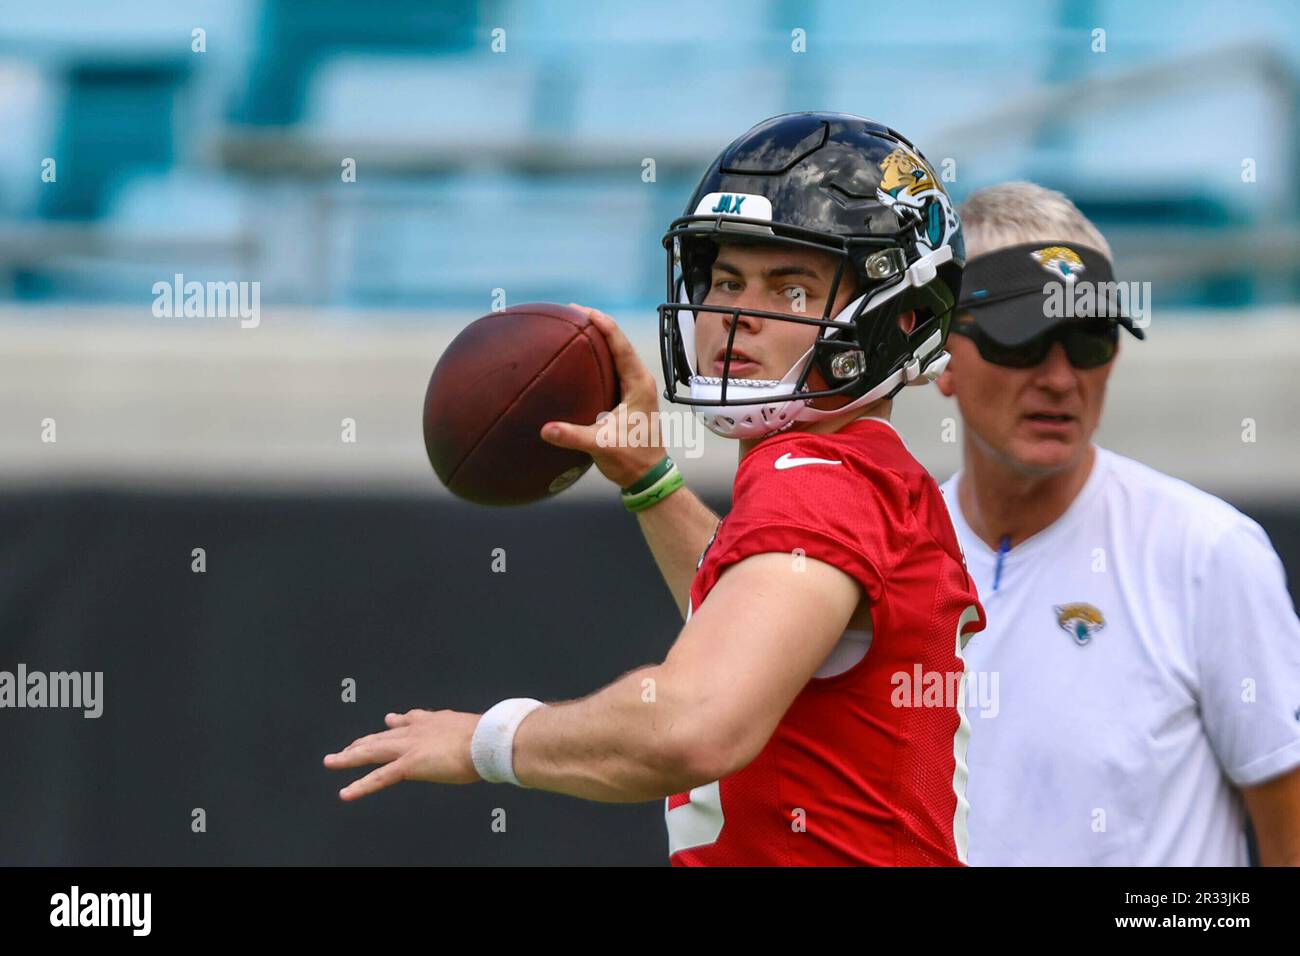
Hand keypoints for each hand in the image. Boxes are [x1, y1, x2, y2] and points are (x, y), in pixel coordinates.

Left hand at [323, 709, 481, 800]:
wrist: (487, 741)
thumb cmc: (490, 739)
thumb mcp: (477, 732)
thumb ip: (470, 734)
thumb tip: (483, 738)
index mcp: (435, 721)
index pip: (411, 719)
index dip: (398, 721)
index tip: (391, 719)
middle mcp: (417, 729)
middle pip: (383, 735)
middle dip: (364, 741)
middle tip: (349, 746)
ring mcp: (410, 746)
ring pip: (372, 751)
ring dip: (349, 756)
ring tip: (332, 761)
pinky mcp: (409, 764)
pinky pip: (379, 777)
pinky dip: (360, 786)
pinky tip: (345, 793)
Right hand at [540, 304, 666, 488]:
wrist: (648, 476)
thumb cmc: (632, 459)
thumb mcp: (602, 446)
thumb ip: (574, 436)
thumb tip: (545, 429)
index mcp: (639, 384)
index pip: (620, 345)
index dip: (603, 324)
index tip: (583, 310)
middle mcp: (640, 380)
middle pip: (619, 342)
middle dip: (597, 324)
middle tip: (572, 311)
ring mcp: (636, 387)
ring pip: (617, 353)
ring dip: (598, 339)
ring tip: (575, 326)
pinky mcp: (629, 396)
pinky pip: (614, 367)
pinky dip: (598, 356)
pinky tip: (580, 357)